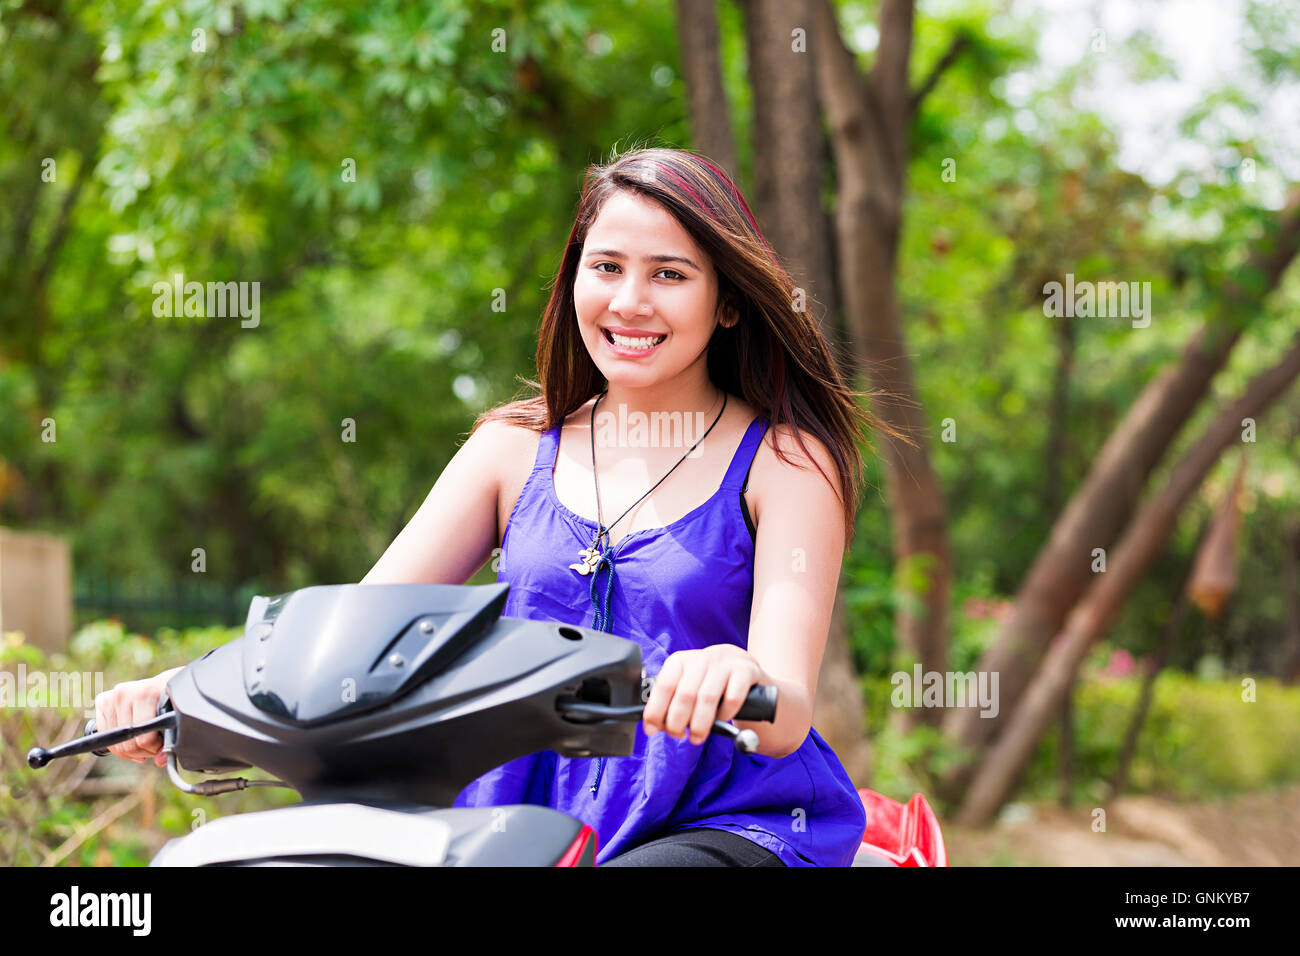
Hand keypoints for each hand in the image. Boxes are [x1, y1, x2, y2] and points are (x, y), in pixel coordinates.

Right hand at [93, 667, 182, 765]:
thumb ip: (170, 738)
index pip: (143, 737)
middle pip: (127, 742)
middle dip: (142, 751)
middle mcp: (125, 693)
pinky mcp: (103, 700)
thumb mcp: (177, 716)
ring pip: (113, 742)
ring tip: (143, 744)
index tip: (161, 746)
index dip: (154, 748)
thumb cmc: (173, 699)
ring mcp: (112, 696)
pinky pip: (104, 735)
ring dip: (129, 750)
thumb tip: (160, 760)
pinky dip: (116, 743)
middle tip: (153, 749)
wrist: (165, 682)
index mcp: (145, 693)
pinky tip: (130, 739)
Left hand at [642, 646, 767, 745]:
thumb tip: (655, 725)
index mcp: (680, 661)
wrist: (741, 666)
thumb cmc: (706, 681)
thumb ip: (670, 702)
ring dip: (700, 724)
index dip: (656, 710)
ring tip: (697, 737)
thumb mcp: (685, 685)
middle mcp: (701, 659)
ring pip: (707, 698)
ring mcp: (724, 663)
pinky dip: (725, 714)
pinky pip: (732, 698)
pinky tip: (721, 720)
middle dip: (678, 721)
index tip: (651, 729)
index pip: (663, 686)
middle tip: (678, 736)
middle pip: (685, 694)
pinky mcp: (745, 671)